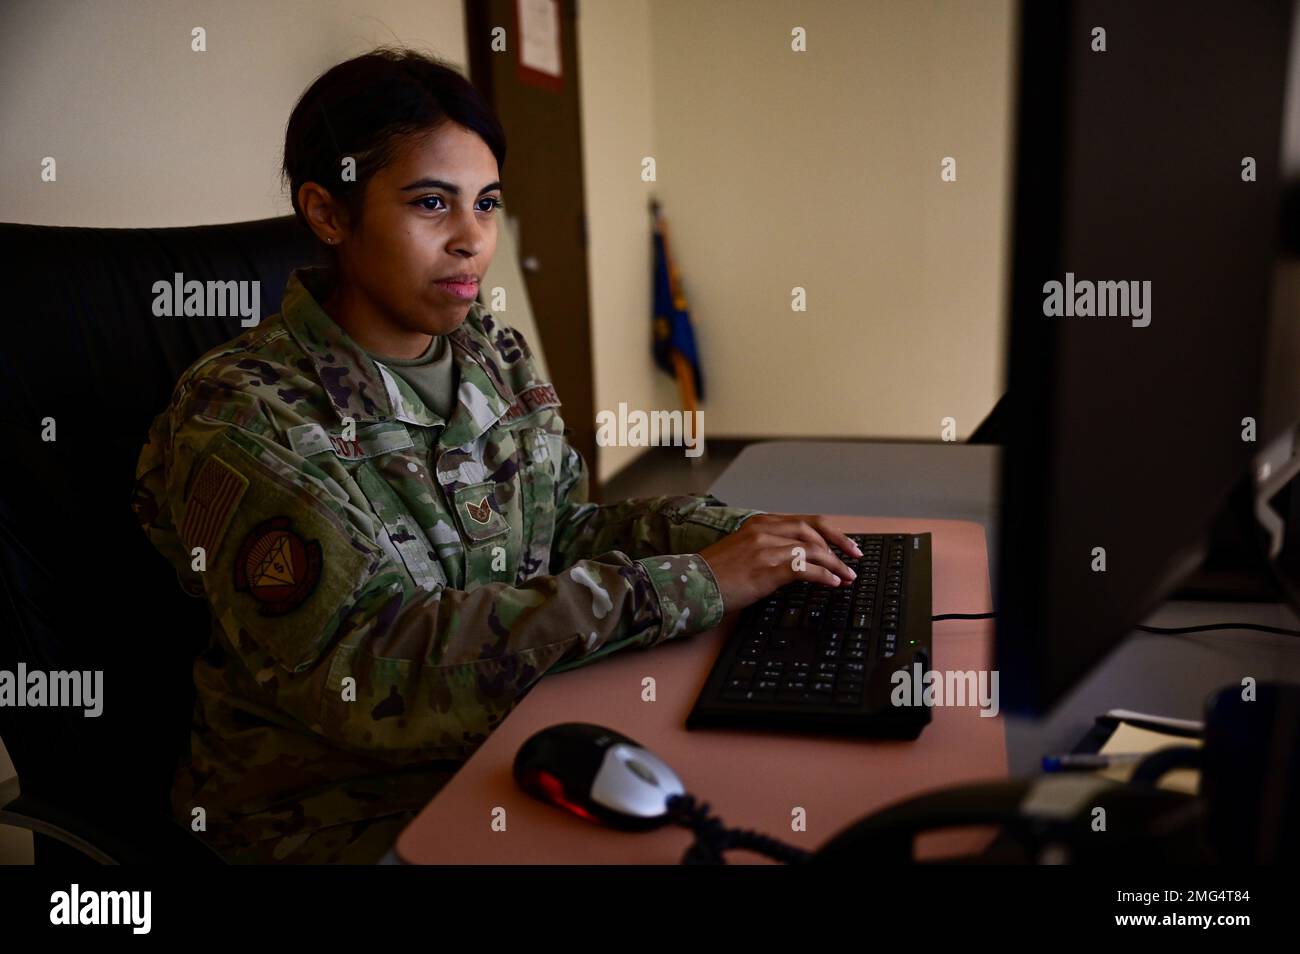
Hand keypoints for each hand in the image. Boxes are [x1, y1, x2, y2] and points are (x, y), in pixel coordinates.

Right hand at [697, 513, 862, 614]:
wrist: (695, 583)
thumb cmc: (717, 572)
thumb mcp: (744, 549)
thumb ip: (769, 546)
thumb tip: (799, 558)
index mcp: (761, 523)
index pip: (805, 521)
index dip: (831, 533)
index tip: (846, 545)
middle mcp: (765, 530)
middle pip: (814, 530)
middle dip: (840, 544)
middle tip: (855, 558)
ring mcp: (767, 548)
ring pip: (813, 549)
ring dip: (835, 564)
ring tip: (847, 576)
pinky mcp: (767, 568)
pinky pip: (805, 568)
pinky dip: (823, 576)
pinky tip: (832, 583)